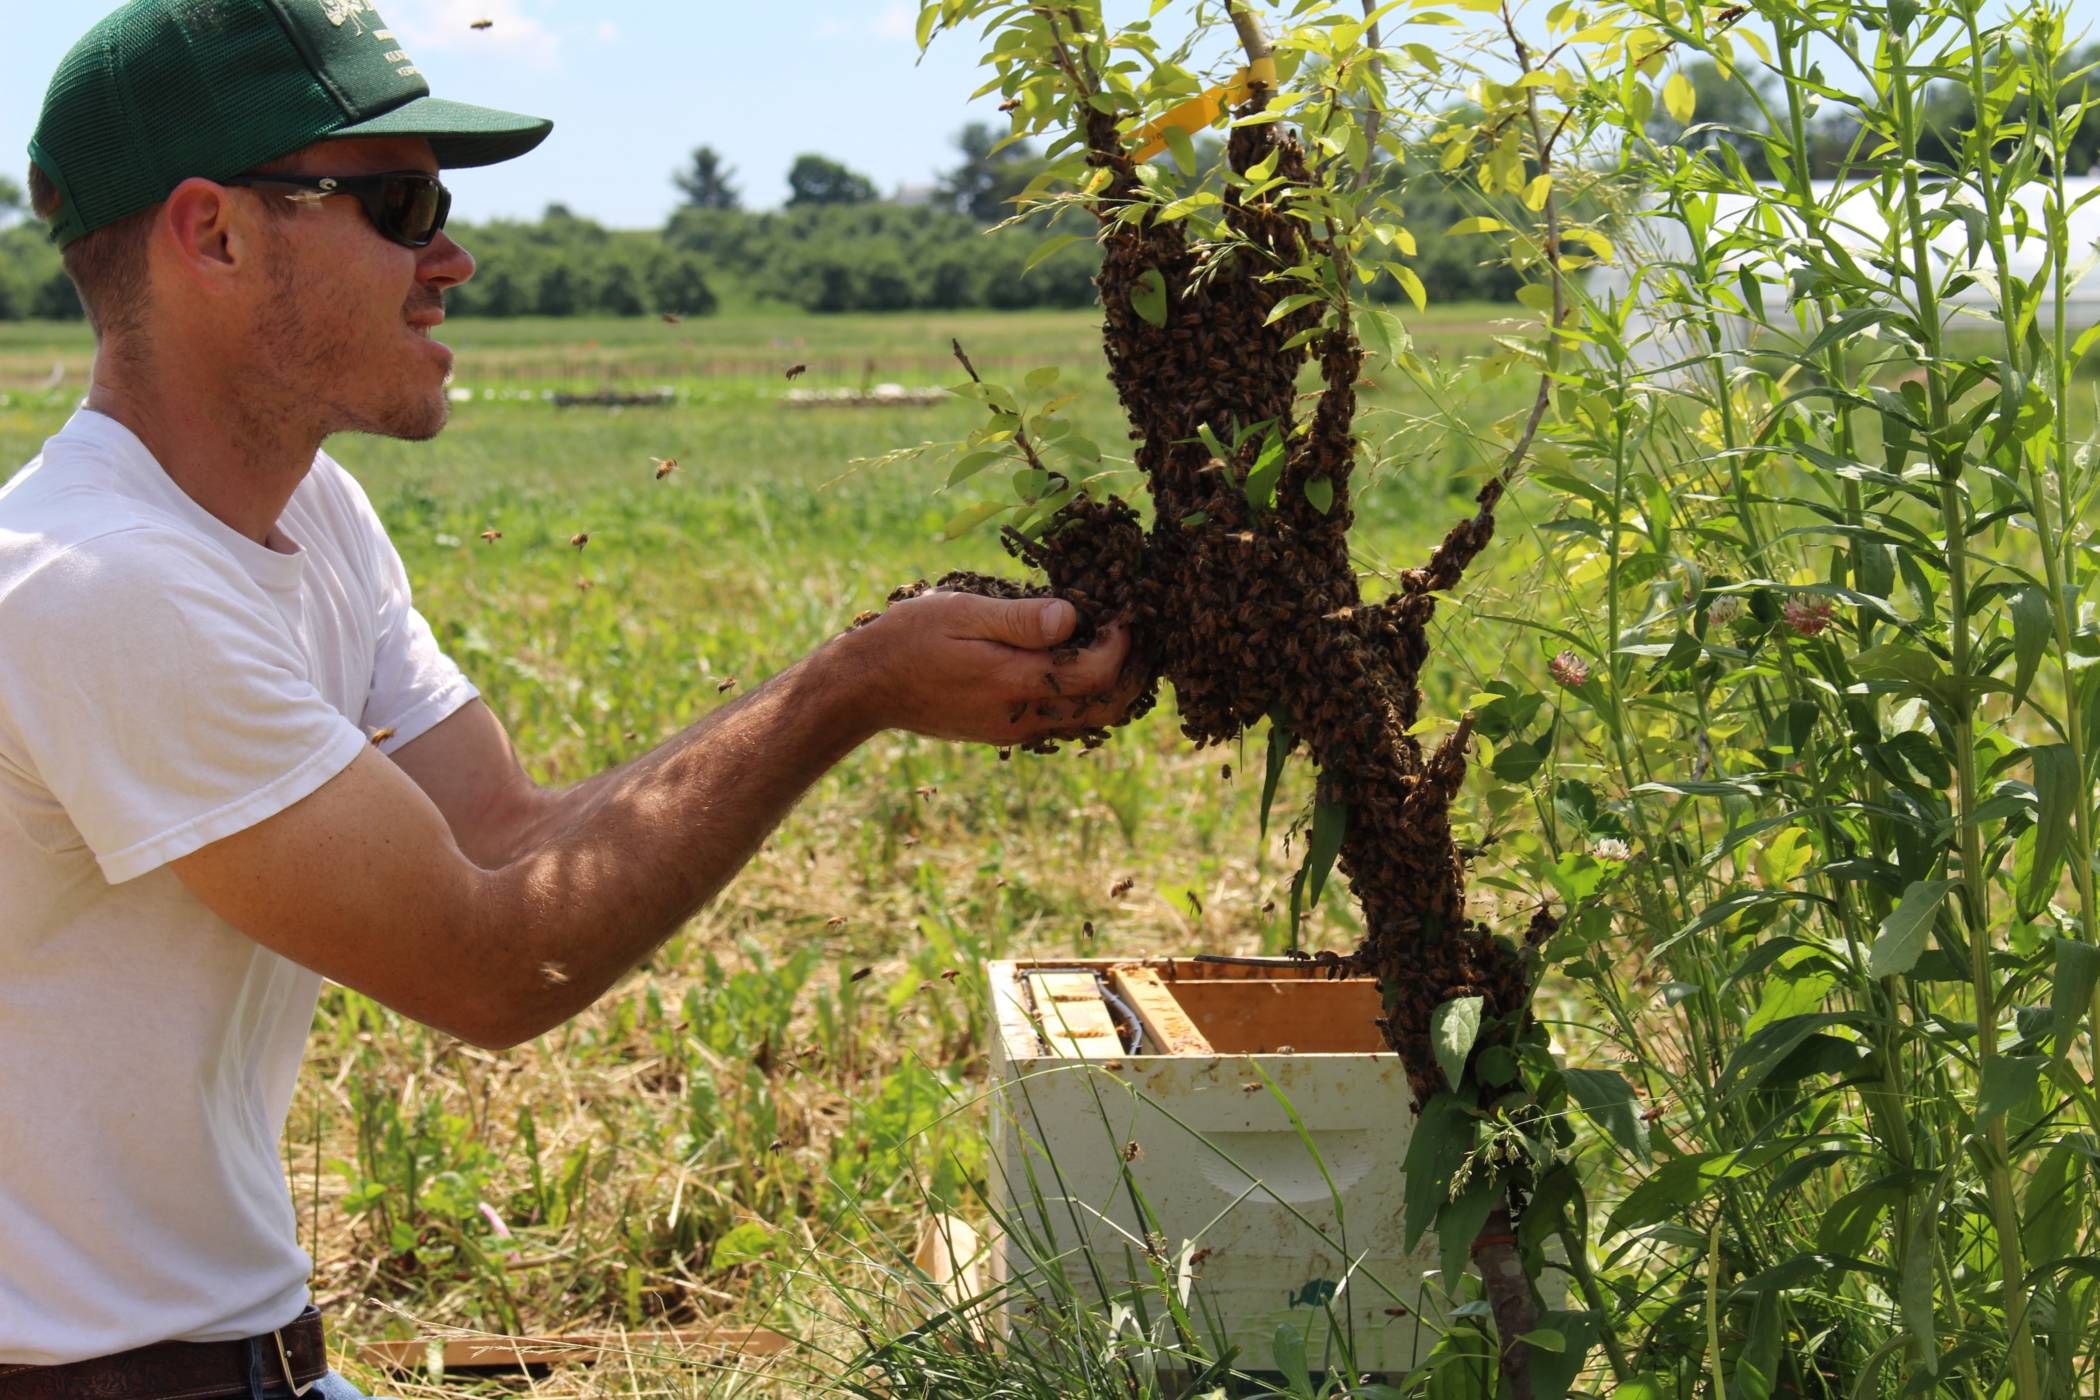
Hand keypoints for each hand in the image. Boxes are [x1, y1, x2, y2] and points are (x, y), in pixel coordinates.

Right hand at [844, 590, 1138, 744]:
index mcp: (1015, 682)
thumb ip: (1019, 619)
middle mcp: (1023, 716)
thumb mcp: (961, 612)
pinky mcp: (1005, 733)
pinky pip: (1062, 721)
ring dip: (1111, 687)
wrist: (866, 688)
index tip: (1126, 612)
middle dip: (1132, 672)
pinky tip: (1078, 663)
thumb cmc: (910, 639)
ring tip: (1116, 645)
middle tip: (1139, 634)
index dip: (1123, 644)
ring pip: (1088, 720)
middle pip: (1105, 707)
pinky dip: (1083, 697)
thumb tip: (1072, 617)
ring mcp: (1016, 730)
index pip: (1096, 674)